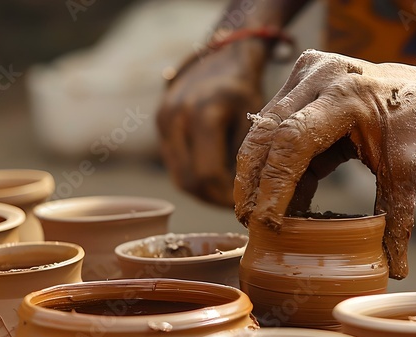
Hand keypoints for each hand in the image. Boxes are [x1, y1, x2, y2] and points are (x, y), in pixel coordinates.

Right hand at [158, 42, 266, 206]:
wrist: (224, 52)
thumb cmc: (247, 87)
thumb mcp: (255, 119)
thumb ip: (246, 156)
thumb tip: (248, 198)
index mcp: (203, 114)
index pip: (207, 176)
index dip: (226, 198)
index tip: (245, 205)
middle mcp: (176, 117)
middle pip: (189, 181)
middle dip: (214, 199)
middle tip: (236, 206)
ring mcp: (164, 120)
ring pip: (178, 177)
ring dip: (202, 192)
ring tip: (227, 196)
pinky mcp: (160, 122)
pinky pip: (175, 163)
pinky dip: (193, 176)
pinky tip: (215, 179)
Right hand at [234, 50, 415, 278]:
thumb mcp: (412, 171)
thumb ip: (396, 219)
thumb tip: (394, 270)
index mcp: (347, 92)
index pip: (292, 140)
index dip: (274, 185)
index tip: (266, 223)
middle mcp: (321, 75)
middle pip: (268, 132)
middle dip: (254, 181)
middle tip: (248, 222)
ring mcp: (310, 76)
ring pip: (267, 129)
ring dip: (260, 174)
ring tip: (257, 215)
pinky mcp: (306, 86)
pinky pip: (281, 128)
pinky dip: (280, 165)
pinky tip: (281, 200)